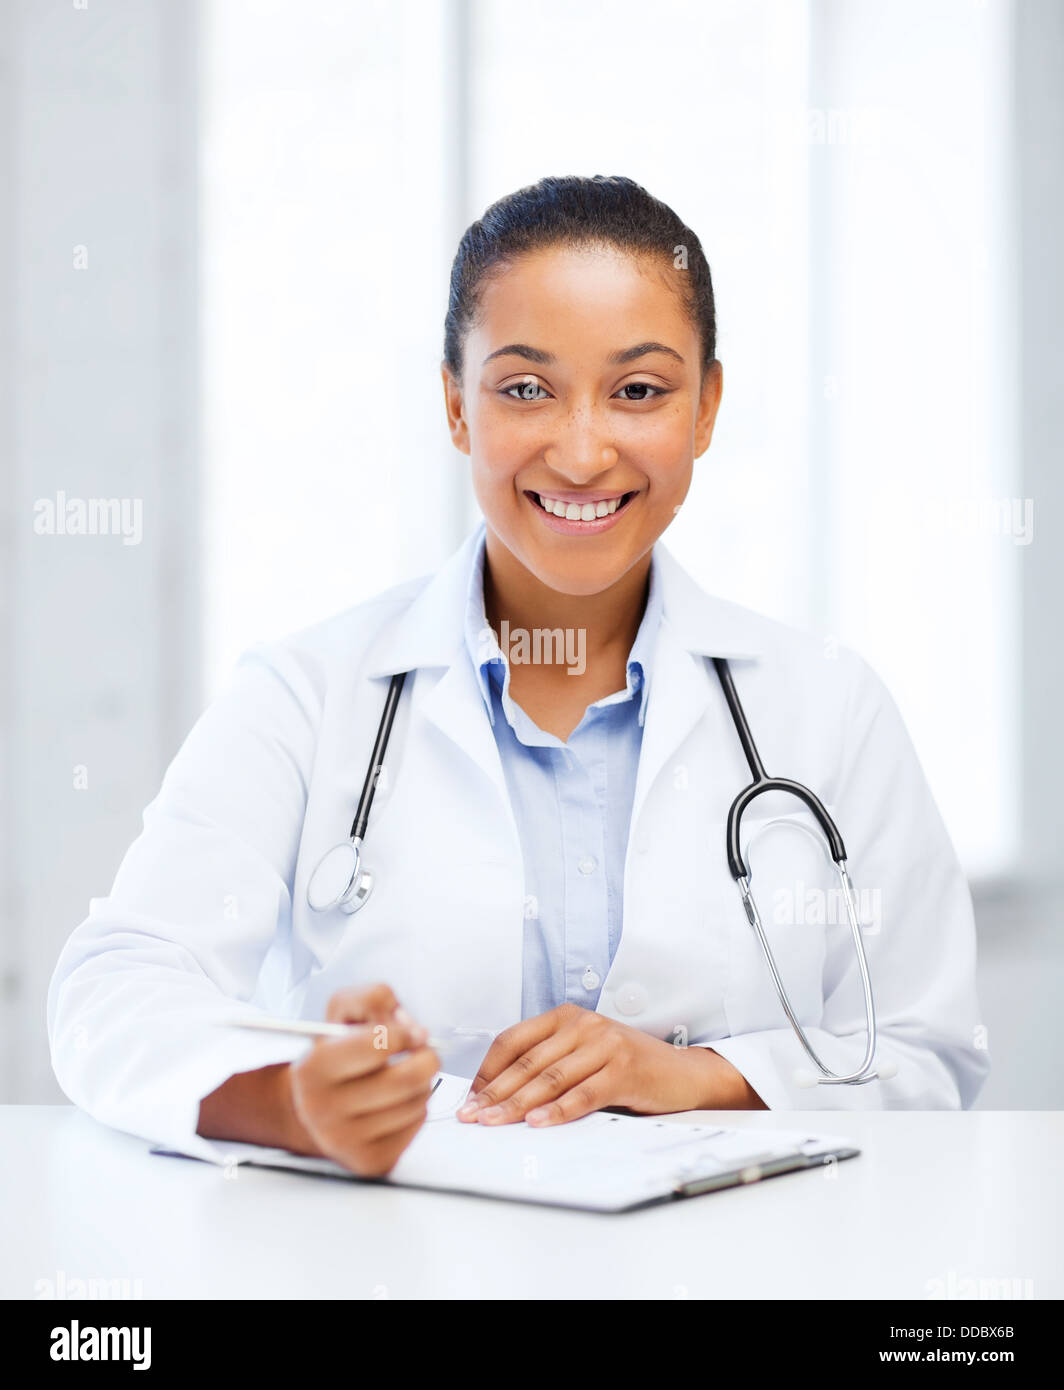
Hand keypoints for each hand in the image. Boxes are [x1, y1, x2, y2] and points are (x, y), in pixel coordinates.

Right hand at [287, 983, 439, 1176]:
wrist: (314, 1106)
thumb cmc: (337, 1052)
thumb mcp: (342, 1011)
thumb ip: (374, 999)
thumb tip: (413, 1029)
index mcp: (313, 1067)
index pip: (379, 1043)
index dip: (404, 1032)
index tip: (408, 1032)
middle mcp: (322, 1108)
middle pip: (407, 1079)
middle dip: (426, 1058)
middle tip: (422, 1052)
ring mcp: (344, 1141)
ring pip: (417, 1102)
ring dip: (422, 1083)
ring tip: (402, 1076)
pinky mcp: (368, 1162)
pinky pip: (416, 1125)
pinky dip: (416, 1108)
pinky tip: (396, 1103)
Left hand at [456, 1004, 763, 1125]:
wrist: (681, 1072)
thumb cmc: (627, 1066)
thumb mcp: (584, 1053)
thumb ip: (549, 1063)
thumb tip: (498, 1093)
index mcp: (566, 1016)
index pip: (513, 1040)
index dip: (488, 1070)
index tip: (471, 1098)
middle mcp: (583, 1025)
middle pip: (527, 1063)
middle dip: (495, 1093)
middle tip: (472, 1116)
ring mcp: (604, 1046)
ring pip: (549, 1079)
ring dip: (517, 1105)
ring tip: (494, 1123)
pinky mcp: (623, 1070)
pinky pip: (582, 1094)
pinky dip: (558, 1111)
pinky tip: (538, 1124)